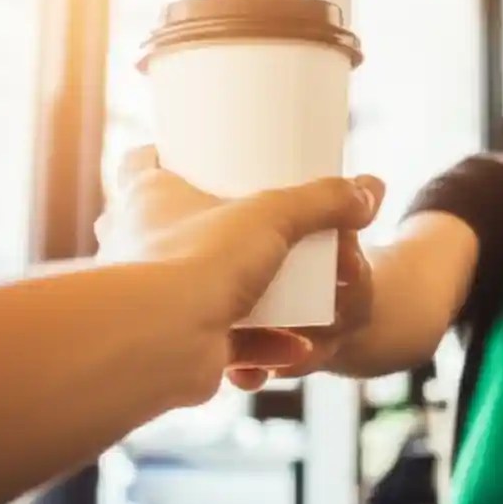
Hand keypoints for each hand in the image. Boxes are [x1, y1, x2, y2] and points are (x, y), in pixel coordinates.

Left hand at [95, 146, 383, 396]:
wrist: (163, 343)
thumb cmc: (198, 260)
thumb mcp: (273, 215)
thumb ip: (321, 203)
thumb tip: (364, 195)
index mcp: (147, 199)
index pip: (139, 161)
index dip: (164, 154)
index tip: (197, 157)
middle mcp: (138, 247)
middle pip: (173, 230)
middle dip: (224, 237)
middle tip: (262, 234)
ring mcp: (154, 300)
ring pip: (205, 294)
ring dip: (257, 305)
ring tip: (297, 303)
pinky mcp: (174, 345)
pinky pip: (223, 345)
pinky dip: (260, 349)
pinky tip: (292, 349)